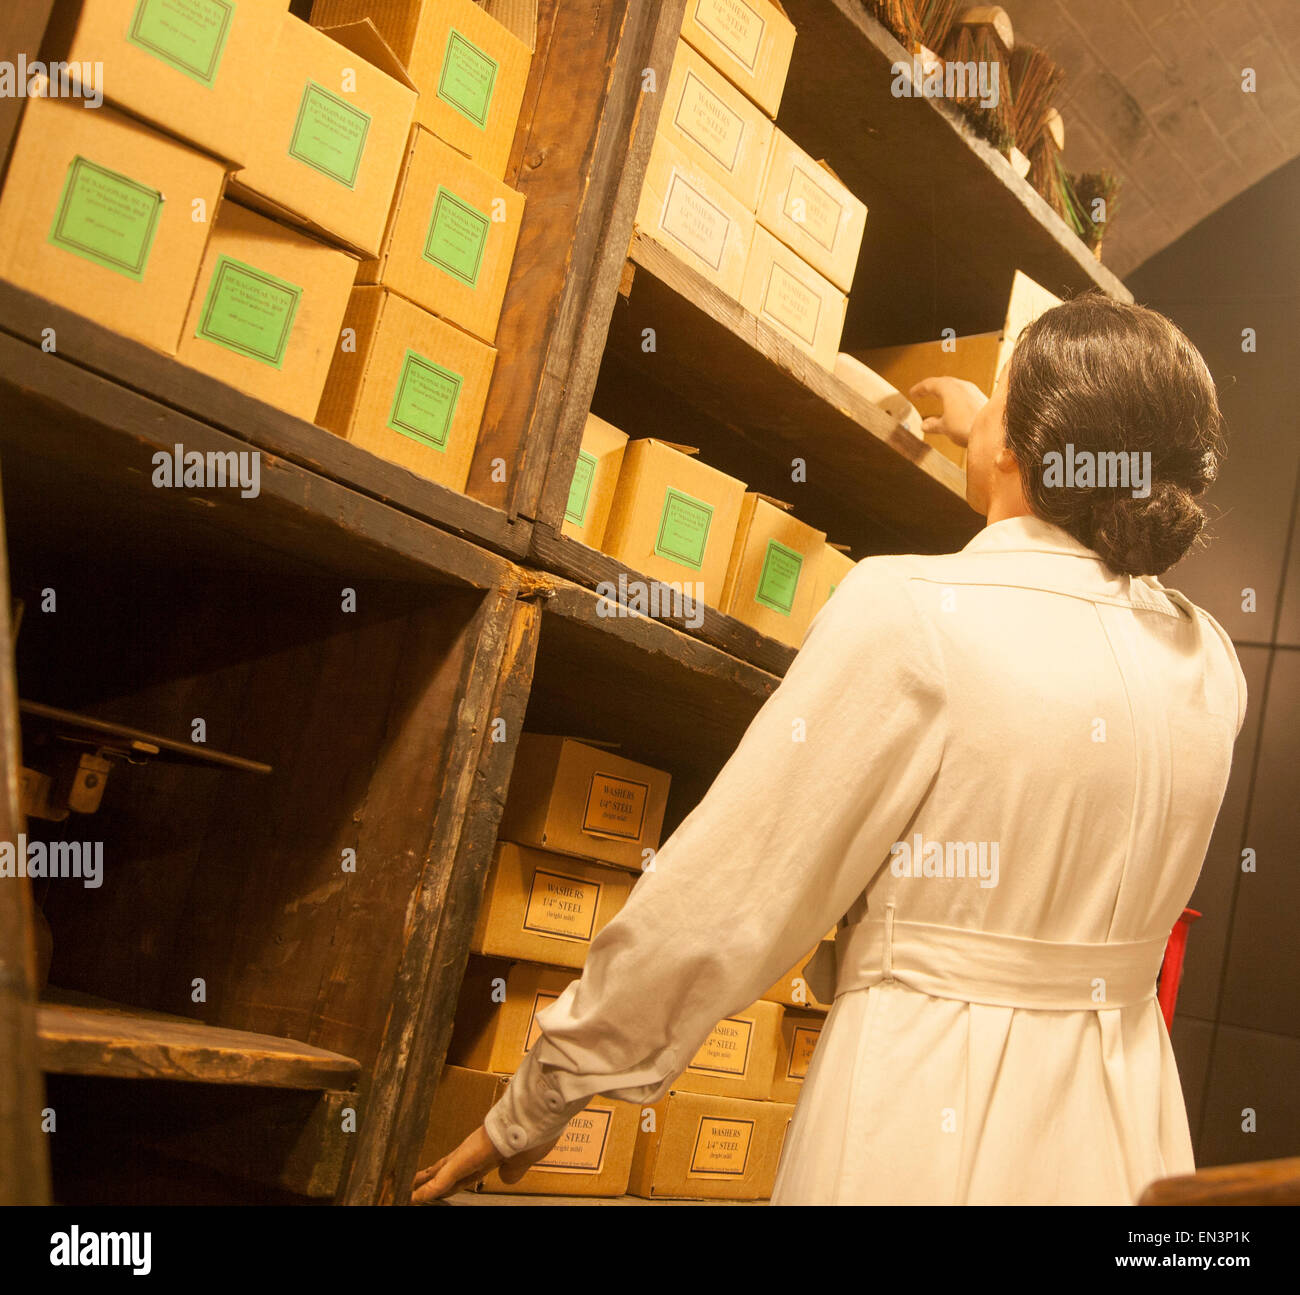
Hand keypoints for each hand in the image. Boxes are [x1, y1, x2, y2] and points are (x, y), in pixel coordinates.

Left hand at [411, 1124, 563, 1202]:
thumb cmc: (537, 1130)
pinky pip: (444, 1178)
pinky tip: (416, 1197)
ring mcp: (468, 1153)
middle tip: (414, 1185)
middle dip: (432, 1180)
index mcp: (492, 1151)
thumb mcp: (527, 1158)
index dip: (453, 1179)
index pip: (468, 1170)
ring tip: (408, 1191)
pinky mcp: (465, 1157)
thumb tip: (505, 1177)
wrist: (536, 1114)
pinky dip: (430, 1189)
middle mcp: (476, 1150)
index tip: (442, 1184)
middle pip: (448, 1170)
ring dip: (425, 1184)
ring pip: (441, 1173)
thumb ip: (514, 1168)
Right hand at [908, 376, 987, 447]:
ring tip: (939, 398)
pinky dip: (955, 398)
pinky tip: (956, 407)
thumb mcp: (944, 427)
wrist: (991, 431)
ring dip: (945, 392)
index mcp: (948, 388)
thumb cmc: (968, 426)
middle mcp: (961, 385)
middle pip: (943, 382)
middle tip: (924, 392)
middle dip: (932, 387)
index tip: (913, 392)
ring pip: (955, 387)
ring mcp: (973, 390)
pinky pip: (964, 394)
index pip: (929, 384)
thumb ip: (933, 424)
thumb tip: (925, 425)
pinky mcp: (980, 398)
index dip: (919, 388)